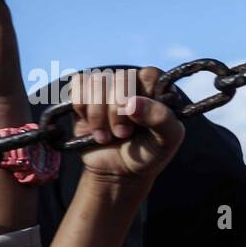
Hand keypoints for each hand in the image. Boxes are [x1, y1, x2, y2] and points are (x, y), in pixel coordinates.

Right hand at [68, 67, 183, 180]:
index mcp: (156, 88)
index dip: (141, 98)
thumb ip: (161, 118)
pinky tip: (93, 127)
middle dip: (118, 112)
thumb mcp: (167, 140)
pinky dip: (82, 108)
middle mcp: (132, 83)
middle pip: (120, 78)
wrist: (120, 172)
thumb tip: (131, 102)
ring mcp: (107, 88)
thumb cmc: (149, 153)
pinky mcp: (84, 95)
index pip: (149, 75)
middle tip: (124, 133)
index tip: (141, 121)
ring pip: (96, 81)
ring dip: (99, 114)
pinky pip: (77, 85)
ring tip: (108, 136)